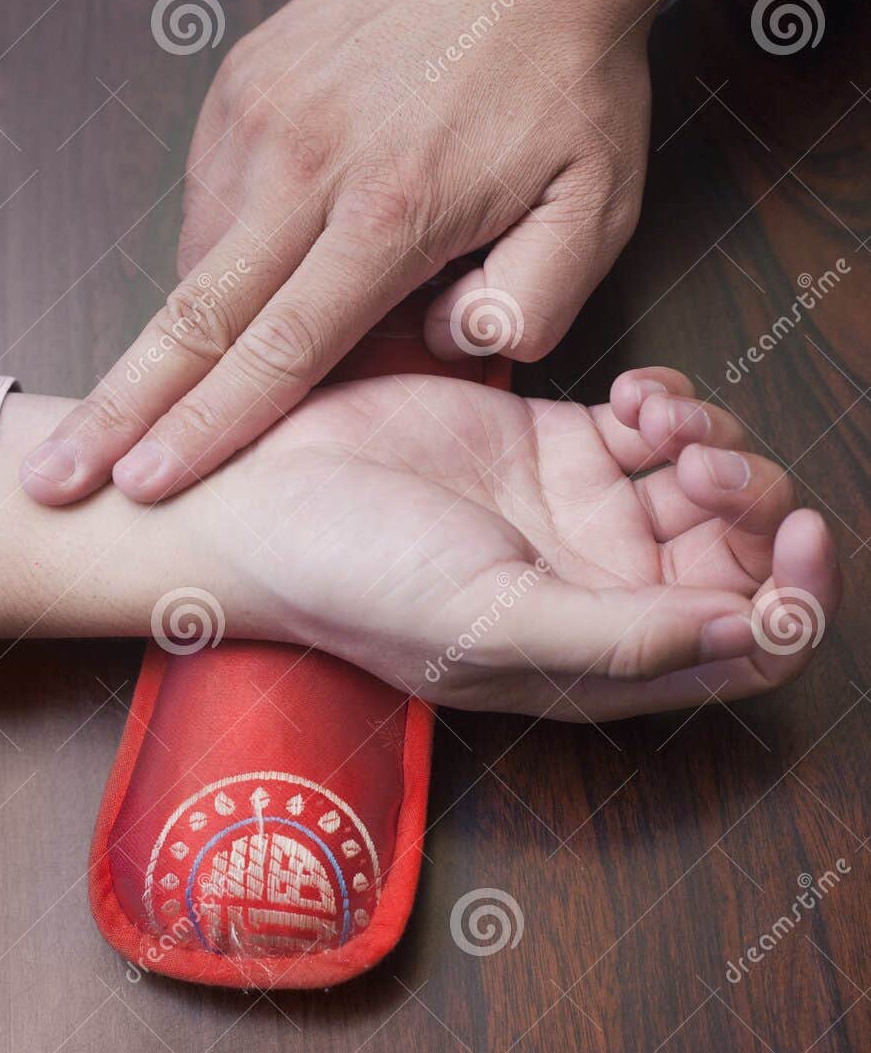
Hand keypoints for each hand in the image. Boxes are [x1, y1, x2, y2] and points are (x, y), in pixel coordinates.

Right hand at [22, 0, 673, 507]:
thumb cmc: (570, 82)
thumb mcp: (595, 212)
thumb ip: (526, 307)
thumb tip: (436, 347)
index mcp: (389, 211)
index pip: (279, 352)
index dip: (206, 430)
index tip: (142, 486)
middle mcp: (304, 163)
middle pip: (193, 315)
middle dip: (119, 408)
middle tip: (53, 475)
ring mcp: (262, 112)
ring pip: (196, 257)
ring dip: (178, 334)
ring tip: (160, 390)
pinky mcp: (245, 77)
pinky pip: (207, 194)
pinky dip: (215, 254)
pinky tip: (240, 280)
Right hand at [178, 366, 839, 717]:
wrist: (254, 497)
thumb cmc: (351, 580)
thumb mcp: (488, 622)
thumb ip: (621, 637)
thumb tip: (750, 632)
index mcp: (602, 659)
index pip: (750, 648)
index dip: (799, 599)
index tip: (796, 535)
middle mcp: (606, 591)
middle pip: (745, 555)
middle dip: (751, 502)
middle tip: (692, 463)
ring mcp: (584, 515)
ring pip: (712, 480)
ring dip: (713, 440)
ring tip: (651, 419)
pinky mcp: (555, 442)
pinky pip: (660, 421)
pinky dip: (673, 400)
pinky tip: (632, 393)